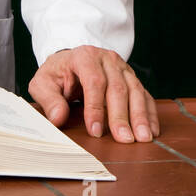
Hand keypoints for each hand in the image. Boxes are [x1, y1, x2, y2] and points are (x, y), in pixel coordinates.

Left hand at [28, 46, 159, 142]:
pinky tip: (152, 130)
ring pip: (135, 91)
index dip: (95, 107)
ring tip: (142, 138)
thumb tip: (58, 117)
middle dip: (121, 116)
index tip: (95, 130)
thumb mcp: (43, 83)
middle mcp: (107, 59)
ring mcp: (122, 68)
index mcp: (84, 57)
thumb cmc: (57, 74)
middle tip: (124, 139)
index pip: (93, 81)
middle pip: (117, 87)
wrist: (70, 61)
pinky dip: (150, 113)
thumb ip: (48, 99)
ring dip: (140, 116)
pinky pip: (144, 95)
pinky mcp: (132, 78)